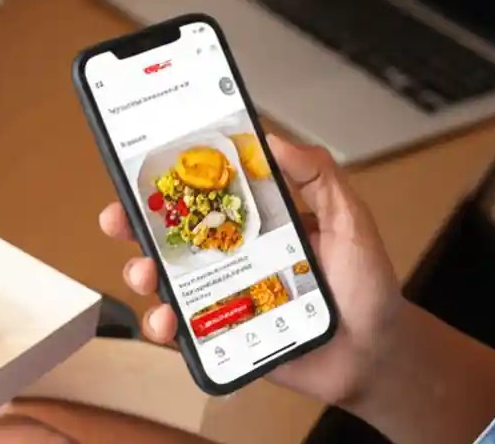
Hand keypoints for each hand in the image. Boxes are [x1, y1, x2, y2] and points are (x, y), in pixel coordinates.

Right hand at [98, 134, 404, 405]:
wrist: (375, 353)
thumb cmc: (366, 285)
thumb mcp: (350, 220)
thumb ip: (319, 177)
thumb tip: (274, 141)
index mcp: (261, 219)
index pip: (209, 190)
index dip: (173, 177)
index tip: (142, 164)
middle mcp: (237, 254)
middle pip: (174, 232)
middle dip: (136, 222)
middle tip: (119, 218)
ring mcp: (227, 294)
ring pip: (168, 280)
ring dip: (142, 272)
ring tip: (145, 274)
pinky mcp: (224, 334)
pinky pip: (183, 330)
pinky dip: (163, 325)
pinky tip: (166, 322)